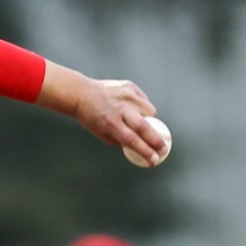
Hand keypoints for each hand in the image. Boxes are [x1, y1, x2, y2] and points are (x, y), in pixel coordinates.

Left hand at [39, 66, 168, 167]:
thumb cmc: (92, 118)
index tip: (155, 160)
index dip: (146, 151)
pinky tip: (133, 108)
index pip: (132, 140)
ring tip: (142, 121)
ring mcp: (126, 95)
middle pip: (144, 127)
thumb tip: (141, 147)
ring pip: (150, 111)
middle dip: (157, 140)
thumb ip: (121, 141)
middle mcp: (120, 108)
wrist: (82, 93)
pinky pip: (144, 100)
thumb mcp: (102, 134)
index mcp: (111, 123)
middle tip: (164, 149)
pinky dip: (143, 107)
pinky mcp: (129, 86)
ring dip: (151, 119)